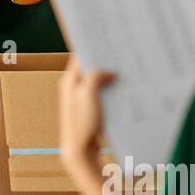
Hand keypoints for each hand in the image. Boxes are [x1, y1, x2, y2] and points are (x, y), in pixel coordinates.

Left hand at [58, 56, 115, 183]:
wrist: (80, 150)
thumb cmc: (82, 122)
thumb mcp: (88, 95)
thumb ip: (95, 77)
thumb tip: (108, 71)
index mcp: (69, 81)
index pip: (81, 57)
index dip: (94, 49)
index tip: (109, 43)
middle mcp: (73, 88)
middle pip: (90, 69)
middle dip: (105, 64)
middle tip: (122, 57)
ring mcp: (81, 100)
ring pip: (97, 82)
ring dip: (109, 79)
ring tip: (125, 72)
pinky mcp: (89, 110)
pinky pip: (101, 95)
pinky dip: (110, 91)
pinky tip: (123, 90)